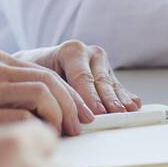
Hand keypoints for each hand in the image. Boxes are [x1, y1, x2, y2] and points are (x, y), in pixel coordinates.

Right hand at [0, 51, 95, 153]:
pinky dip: (36, 135)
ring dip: (58, 118)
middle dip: (73, 105)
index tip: (84, 117)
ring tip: (60, 139)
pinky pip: (23, 120)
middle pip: (50, 80)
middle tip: (82, 128)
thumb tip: (60, 112)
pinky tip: (33, 150)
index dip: (72, 95)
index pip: (48, 72)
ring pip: (42, 94)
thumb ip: (13, 96)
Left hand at [16, 39, 140, 115]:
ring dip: (119, 100)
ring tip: (128, 111)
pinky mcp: (109, 74)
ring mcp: (101, 63)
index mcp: (71, 50)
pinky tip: (134, 105)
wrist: (36, 67)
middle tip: (114, 114)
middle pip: (100, 80)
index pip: (82, 77)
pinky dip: (126, 97)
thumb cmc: (33, 74)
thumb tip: (57, 116)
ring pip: (111, 84)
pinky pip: (118, 87)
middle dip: (107, 100)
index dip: (88, 97)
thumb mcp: (36, 79)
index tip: (95, 113)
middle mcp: (89, 53)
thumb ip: (48, 92)